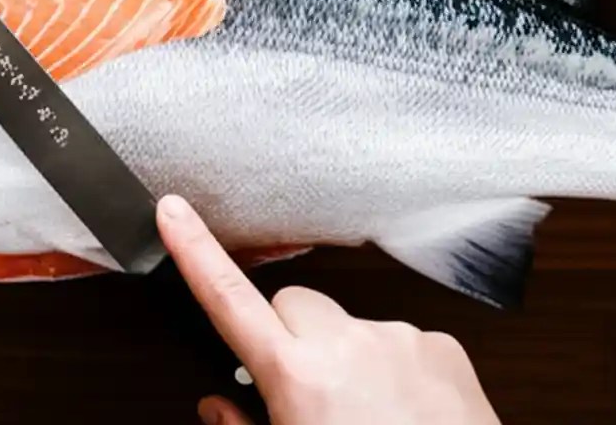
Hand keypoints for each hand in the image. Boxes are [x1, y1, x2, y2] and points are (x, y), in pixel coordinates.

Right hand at [155, 195, 501, 424]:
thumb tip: (219, 406)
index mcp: (297, 377)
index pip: (228, 297)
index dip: (194, 249)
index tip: (172, 212)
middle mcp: (347, 345)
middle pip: (292, 303)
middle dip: (287, 333)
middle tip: (302, 389)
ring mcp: (399, 339)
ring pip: (347, 324)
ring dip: (345, 354)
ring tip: (366, 413)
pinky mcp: (442, 347)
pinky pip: (399, 340)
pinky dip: (394, 368)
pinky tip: (403, 411)